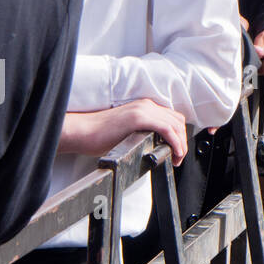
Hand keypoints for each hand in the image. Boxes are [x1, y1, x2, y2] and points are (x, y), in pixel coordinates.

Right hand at [59, 100, 189, 164]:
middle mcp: (146, 105)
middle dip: (182, 140)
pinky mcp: (138, 117)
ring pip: (175, 125)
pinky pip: (167, 129)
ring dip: (181, 143)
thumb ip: (143, 133)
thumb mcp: (127, 132)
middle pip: (177, 121)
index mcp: (144, 107)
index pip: (172, 118)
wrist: (81, 131)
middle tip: (178, 157)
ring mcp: (143, 110)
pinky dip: (175, 141)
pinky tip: (174, 152)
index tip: (177, 150)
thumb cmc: (98, 135)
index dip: (179, 135)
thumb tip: (156, 146)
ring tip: (176, 158)